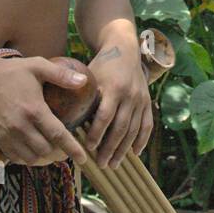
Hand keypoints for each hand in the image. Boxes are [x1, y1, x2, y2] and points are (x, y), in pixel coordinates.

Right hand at [0, 57, 89, 166]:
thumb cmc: (12, 71)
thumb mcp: (38, 66)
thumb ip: (61, 75)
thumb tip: (83, 81)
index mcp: (34, 109)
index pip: (58, 135)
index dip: (72, 148)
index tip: (83, 158)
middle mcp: (20, 126)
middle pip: (46, 151)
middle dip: (58, 152)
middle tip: (65, 148)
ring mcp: (8, 134)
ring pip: (31, 158)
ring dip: (43, 157)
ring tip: (50, 149)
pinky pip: (16, 158)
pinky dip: (27, 158)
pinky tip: (33, 149)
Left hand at [83, 44, 152, 168]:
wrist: (123, 48)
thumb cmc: (101, 65)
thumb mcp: (90, 76)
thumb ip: (83, 97)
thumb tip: (66, 120)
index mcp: (113, 87)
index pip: (105, 115)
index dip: (97, 133)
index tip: (88, 147)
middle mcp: (130, 95)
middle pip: (121, 127)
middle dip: (110, 148)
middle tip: (101, 164)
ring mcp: (140, 99)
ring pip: (134, 130)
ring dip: (124, 149)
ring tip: (114, 164)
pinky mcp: (147, 102)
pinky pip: (147, 125)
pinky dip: (142, 141)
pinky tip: (134, 153)